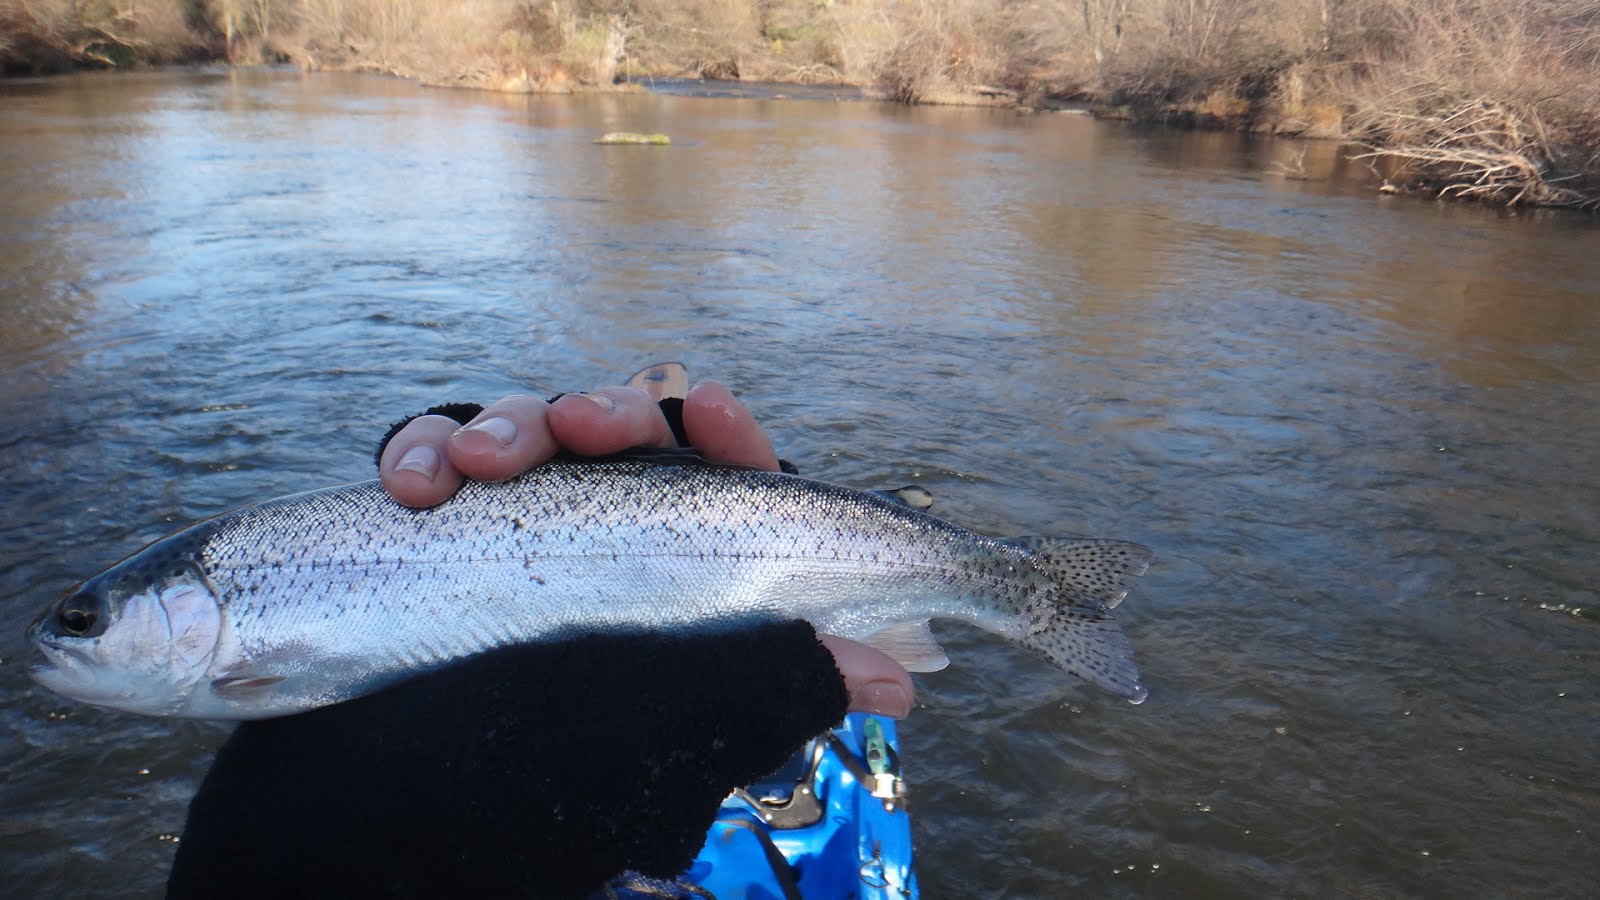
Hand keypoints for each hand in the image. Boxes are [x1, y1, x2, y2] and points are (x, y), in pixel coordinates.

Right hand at [375, 376, 914, 718]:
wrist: (448, 808)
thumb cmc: (588, 753)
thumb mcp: (694, 719)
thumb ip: (781, 684)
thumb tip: (890, 680)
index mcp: (684, 549)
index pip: (722, 468)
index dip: (727, 433)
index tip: (712, 410)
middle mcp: (608, 516)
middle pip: (620, 428)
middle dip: (602, 411)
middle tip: (577, 425)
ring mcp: (527, 510)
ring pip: (526, 427)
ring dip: (503, 427)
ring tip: (475, 466)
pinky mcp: (450, 518)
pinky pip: (434, 458)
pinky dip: (422, 454)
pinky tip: (413, 487)